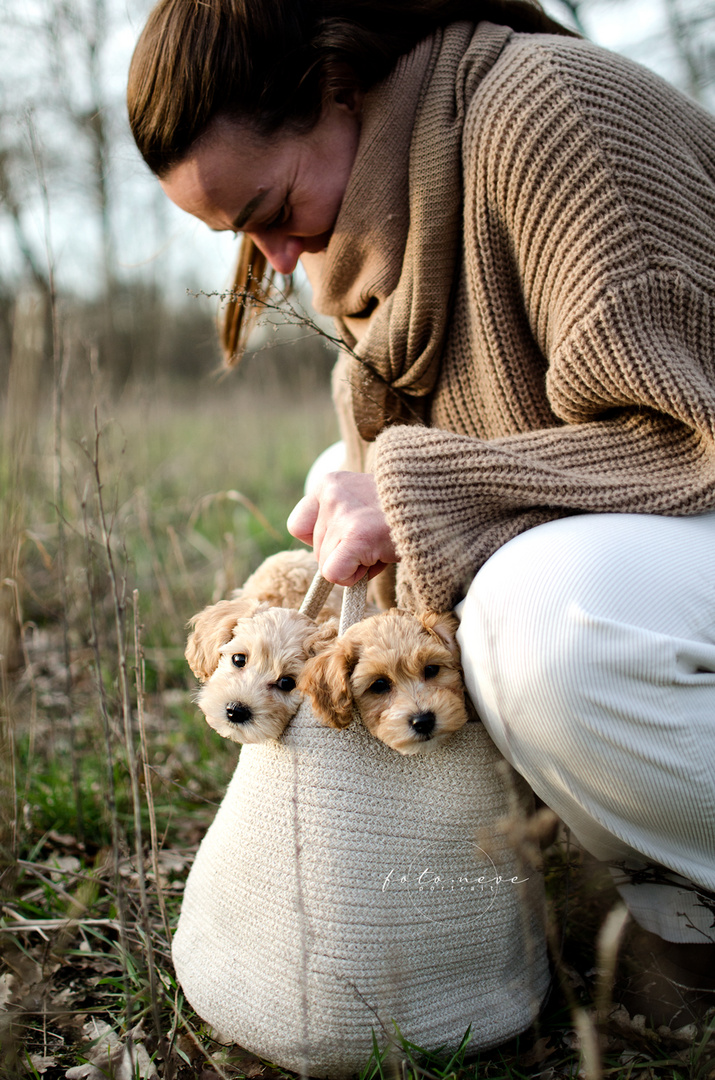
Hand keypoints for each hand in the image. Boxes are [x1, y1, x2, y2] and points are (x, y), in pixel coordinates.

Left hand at [287, 471, 398, 585]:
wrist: (439, 500)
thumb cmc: (403, 509)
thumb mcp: (362, 502)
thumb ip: (340, 522)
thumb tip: (328, 565)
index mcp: (328, 483)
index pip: (299, 527)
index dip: (325, 540)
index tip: (349, 536)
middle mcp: (330, 494)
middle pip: (316, 550)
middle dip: (344, 555)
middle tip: (375, 541)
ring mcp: (342, 514)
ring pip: (326, 564)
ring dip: (354, 565)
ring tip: (381, 545)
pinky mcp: (355, 535)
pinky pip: (334, 573)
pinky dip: (353, 577)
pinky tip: (376, 560)